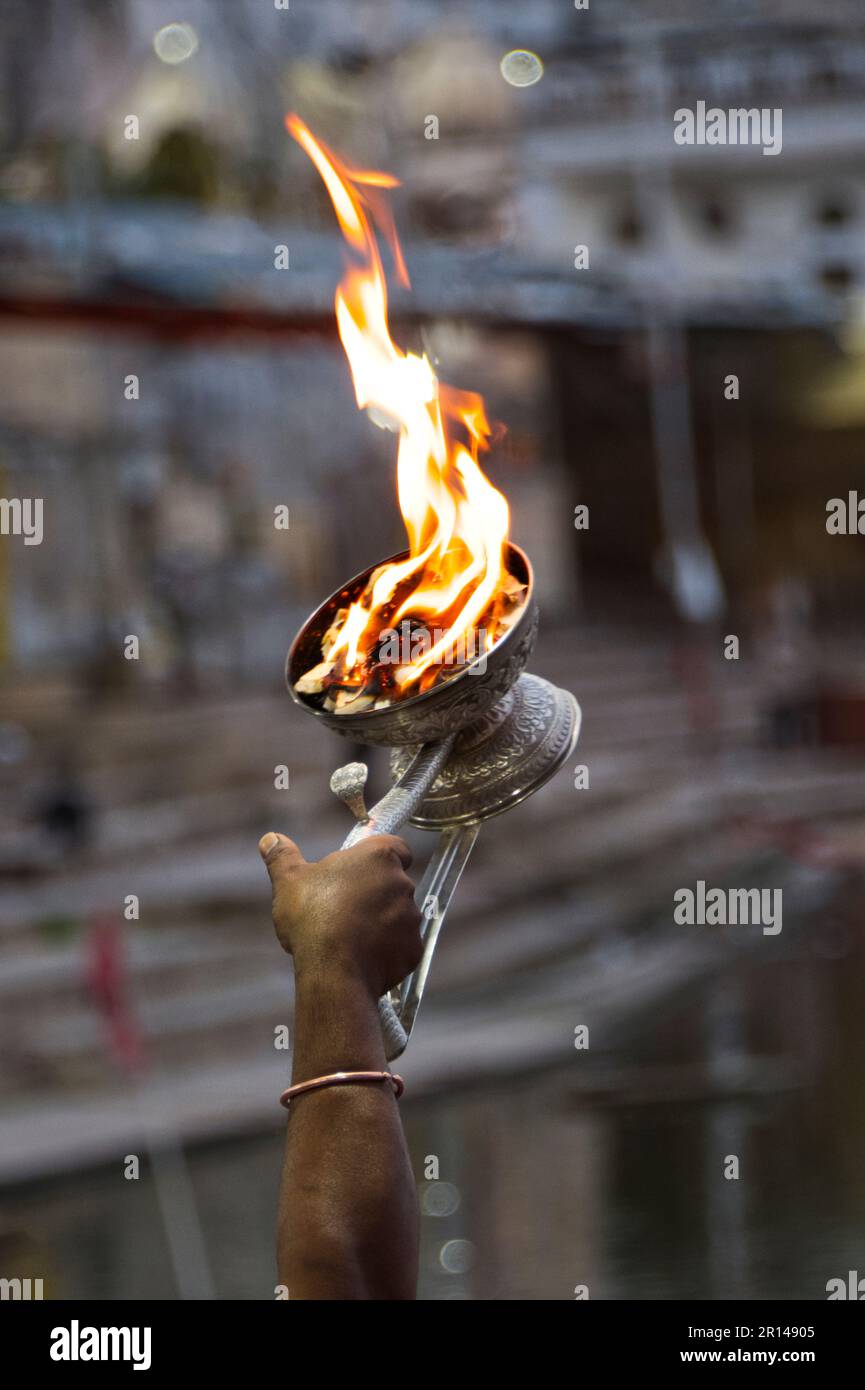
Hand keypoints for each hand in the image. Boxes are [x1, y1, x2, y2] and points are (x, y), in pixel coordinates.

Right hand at [258, 830, 422, 999]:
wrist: (333, 970)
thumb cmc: (313, 917)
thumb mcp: (289, 881)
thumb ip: (283, 856)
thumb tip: (270, 839)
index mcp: (379, 857)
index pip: (397, 847)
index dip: (382, 857)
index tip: (363, 869)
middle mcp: (403, 883)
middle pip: (394, 883)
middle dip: (375, 893)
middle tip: (345, 907)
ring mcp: (412, 918)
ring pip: (399, 916)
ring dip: (382, 922)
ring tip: (351, 936)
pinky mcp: (414, 949)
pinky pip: (402, 946)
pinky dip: (387, 950)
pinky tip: (363, 957)